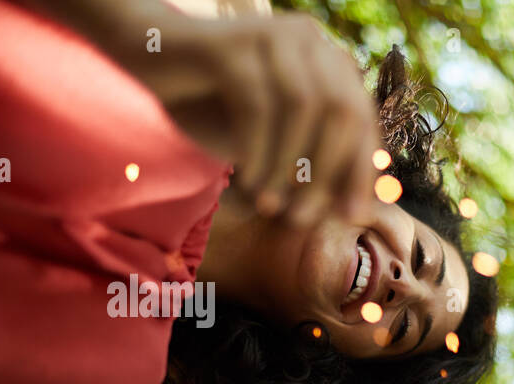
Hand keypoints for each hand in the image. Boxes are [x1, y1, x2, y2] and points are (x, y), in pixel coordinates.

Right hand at [118, 9, 379, 225]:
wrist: (151, 62)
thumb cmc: (218, 108)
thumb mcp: (274, 145)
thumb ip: (314, 169)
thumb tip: (357, 213)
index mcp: (330, 62)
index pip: (362, 120)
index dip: (360, 170)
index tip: (353, 217)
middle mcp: (309, 40)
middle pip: (341, 111)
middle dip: (328, 173)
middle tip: (304, 219)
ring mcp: (272, 33)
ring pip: (302, 106)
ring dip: (288, 166)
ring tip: (270, 207)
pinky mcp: (232, 41)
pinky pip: (257, 103)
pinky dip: (256, 151)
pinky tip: (247, 183)